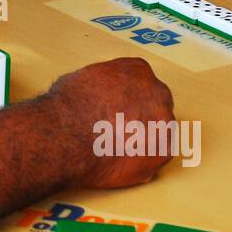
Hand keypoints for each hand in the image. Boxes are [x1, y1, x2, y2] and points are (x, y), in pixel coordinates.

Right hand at [47, 58, 174, 188]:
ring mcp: (164, 124)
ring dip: (142, 139)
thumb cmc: (68, 108)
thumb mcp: (84, 79)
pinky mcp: (162, 153)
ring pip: (158, 132)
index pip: (141, 82)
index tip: (117, 108)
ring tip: (116, 148)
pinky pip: (154, 156)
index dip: (127, 98)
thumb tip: (101, 96)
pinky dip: (140, 160)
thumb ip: (105, 85)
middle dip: (140, 116)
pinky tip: (119, 161)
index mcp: (139, 71)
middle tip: (118, 128)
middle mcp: (158, 93)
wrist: (67, 138)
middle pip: (155, 105)